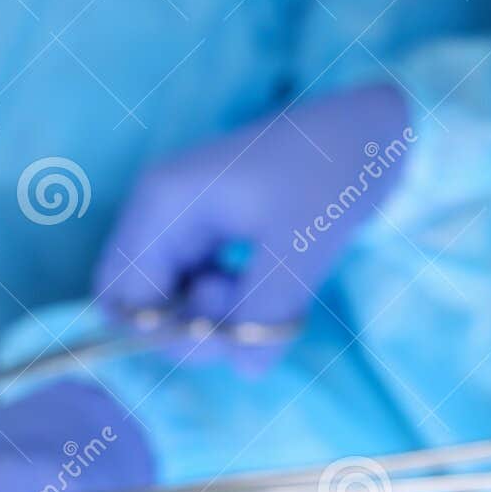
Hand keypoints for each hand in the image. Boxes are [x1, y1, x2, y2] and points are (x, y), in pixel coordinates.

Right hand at [92, 83, 409, 368]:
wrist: (367, 124)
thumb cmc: (332, 171)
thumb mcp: (301, 248)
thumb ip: (265, 313)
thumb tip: (243, 367)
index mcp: (163, 204)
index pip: (124, 298)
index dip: (169, 332)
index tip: (229, 327)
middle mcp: (154, 210)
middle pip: (131, 301)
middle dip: (185, 327)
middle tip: (246, 311)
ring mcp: (172, 218)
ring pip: (159, 297)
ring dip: (205, 314)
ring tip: (258, 289)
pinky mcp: (195, 228)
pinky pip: (184, 284)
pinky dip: (216, 299)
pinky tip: (254, 280)